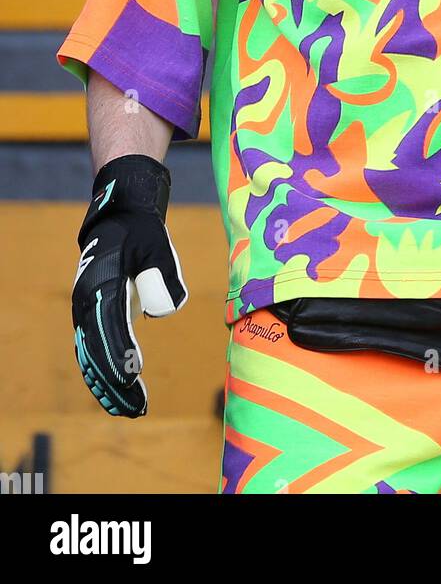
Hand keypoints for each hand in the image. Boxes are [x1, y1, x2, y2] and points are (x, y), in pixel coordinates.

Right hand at [72, 154, 186, 417]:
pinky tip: (118, 395)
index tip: (131, 374)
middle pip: (98, 347)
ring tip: (131, 410)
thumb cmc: (142, 234)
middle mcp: (86, 300)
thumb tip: (166, 309)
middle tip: (137, 408)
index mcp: (102, 281)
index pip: (109, 322)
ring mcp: (84, 311)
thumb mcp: (158, 245)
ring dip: (108, 385)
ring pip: (91, 355)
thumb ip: (163, 274)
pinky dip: (102, 374)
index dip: (119, 349)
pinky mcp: (90, 318)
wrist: (118, 220)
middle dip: (115, 380)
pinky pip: (92, 352)